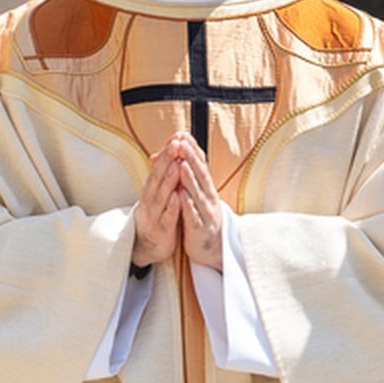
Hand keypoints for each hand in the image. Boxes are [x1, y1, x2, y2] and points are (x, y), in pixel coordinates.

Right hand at [132, 141, 183, 266]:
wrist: (147, 248)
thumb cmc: (156, 217)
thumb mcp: (159, 196)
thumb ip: (163, 178)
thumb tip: (169, 155)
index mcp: (151, 191)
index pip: (159, 168)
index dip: (167, 153)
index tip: (177, 137)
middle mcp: (149, 201)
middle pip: (158, 177)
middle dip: (167, 160)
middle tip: (176, 143)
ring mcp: (153, 216)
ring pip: (161, 196)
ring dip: (169, 180)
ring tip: (177, 165)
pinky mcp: (161, 231)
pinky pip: (166, 218)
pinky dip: (171, 207)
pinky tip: (178, 197)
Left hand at [171, 135, 227, 268]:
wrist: (212, 247)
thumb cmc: (201, 217)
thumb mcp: (194, 194)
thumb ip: (184, 176)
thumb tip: (171, 155)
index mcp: (206, 187)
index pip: (200, 164)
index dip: (192, 150)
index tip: (183, 134)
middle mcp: (209, 196)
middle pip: (200, 174)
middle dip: (191, 159)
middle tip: (182, 144)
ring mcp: (206, 212)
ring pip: (197, 193)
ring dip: (189, 179)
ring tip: (181, 165)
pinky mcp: (200, 228)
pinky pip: (193, 215)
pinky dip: (187, 205)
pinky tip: (181, 196)